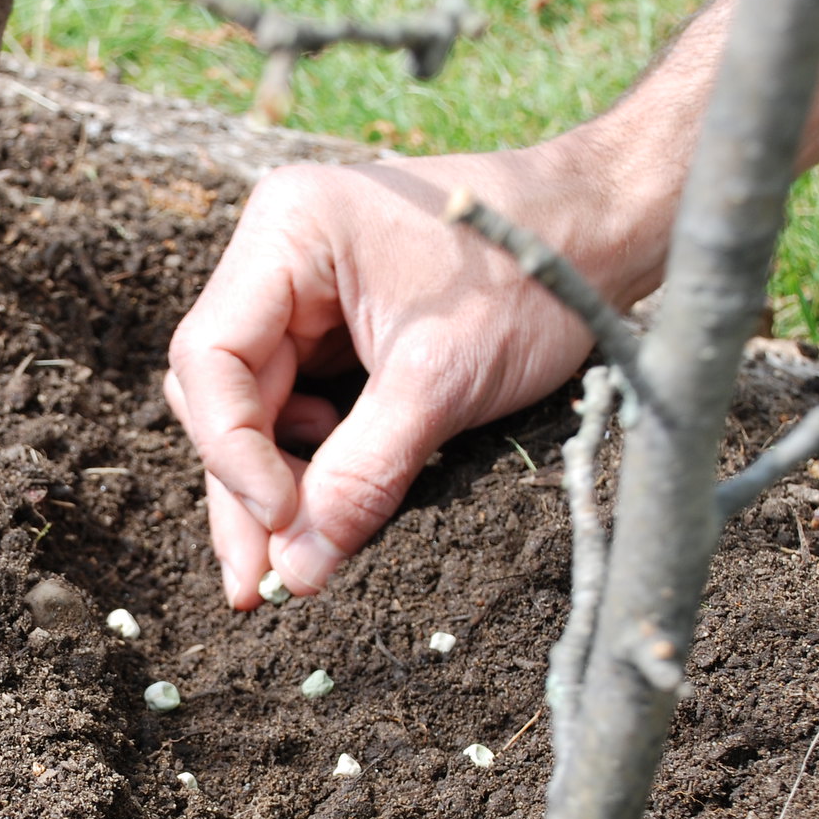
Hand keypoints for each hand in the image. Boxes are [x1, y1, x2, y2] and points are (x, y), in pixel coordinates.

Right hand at [165, 144, 635, 607]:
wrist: (608, 232)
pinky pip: (300, 410)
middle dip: (247, 490)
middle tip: (257, 586)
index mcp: (287, 233)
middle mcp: (279, 258)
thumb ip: (360, 476)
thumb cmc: (533, 277)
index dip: (230, 450)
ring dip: (279, 487)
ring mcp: (304, 295)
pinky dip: (314, 467)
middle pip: (224, 392)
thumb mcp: (441, 384)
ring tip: (303, 557)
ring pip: (258, 411)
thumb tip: (296, 573)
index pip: (210, 358)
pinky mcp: (336, 330)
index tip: (278, 524)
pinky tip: (335, 507)